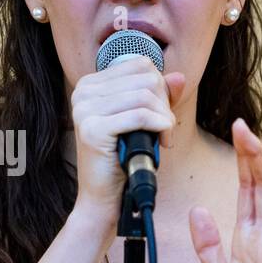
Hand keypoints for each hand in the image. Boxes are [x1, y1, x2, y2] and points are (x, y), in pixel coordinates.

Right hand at [70, 56, 186, 227]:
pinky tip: (162, 142)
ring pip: (145, 96)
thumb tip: (178, 76)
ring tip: (163, 139)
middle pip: (145, 78)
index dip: (160, 88)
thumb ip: (159, 96)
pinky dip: (159, 127)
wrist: (103, 197)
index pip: (140, 65)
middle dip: (164, 104)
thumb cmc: (123, 158)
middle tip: (165, 130)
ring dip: (164, 118)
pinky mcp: (92, 129)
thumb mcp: (143, 121)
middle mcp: (83, 92)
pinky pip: (140, 116)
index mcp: (90, 84)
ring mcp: (84, 109)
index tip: (161, 115)